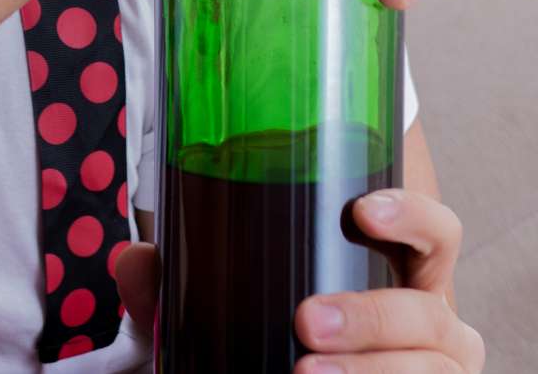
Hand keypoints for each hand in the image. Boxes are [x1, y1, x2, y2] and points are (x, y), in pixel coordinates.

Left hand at [111, 190, 484, 371]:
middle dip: (373, 315)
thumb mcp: (241, 293)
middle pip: (430, 312)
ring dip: (373, 372)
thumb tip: (131, 262)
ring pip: (432, 372)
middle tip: (307, 320)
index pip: (437, 232)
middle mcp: (434, 323)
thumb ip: (181, 277)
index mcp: (403, 270)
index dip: (414, 216)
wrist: (301, 372)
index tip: (362, 210)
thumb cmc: (288, 325)